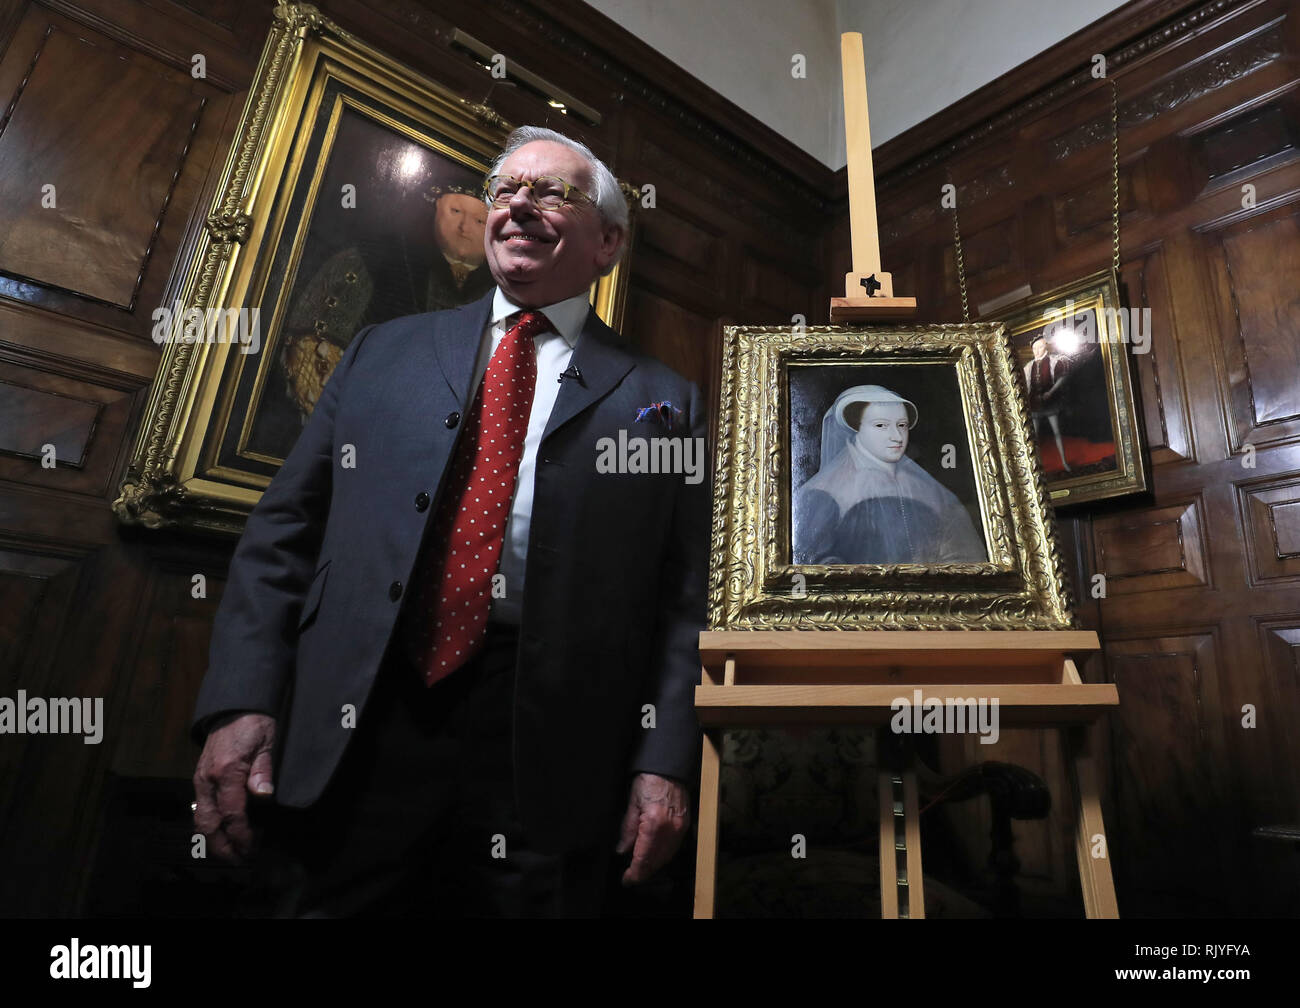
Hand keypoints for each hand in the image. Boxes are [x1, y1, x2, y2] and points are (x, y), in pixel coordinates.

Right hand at [192, 712, 276, 862]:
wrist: (233, 707)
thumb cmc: (253, 723)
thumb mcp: (267, 743)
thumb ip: (263, 771)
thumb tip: (264, 796)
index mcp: (227, 771)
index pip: (232, 814)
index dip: (241, 835)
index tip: (251, 848)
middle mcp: (208, 779)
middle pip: (210, 824)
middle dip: (224, 846)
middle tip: (241, 859)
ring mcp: (201, 780)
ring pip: (201, 820)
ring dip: (215, 840)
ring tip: (232, 852)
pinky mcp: (200, 779)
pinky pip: (200, 809)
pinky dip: (209, 826)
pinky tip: (222, 833)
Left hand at [616, 772, 691, 884]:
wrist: (669, 768)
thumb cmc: (648, 782)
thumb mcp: (632, 804)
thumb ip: (628, 830)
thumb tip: (622, 850)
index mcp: (654, 825)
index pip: (643, 857)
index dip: (634, 872)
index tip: (626, 880)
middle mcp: (670, 830)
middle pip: (656, 861)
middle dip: (643, 872)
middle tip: (631, 877)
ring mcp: (680, 829)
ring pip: (666, 857)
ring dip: (654, 866)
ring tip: (641, 870)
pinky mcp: (685, 825)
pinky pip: (674, 847)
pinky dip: (664, 856)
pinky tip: (655, 857)